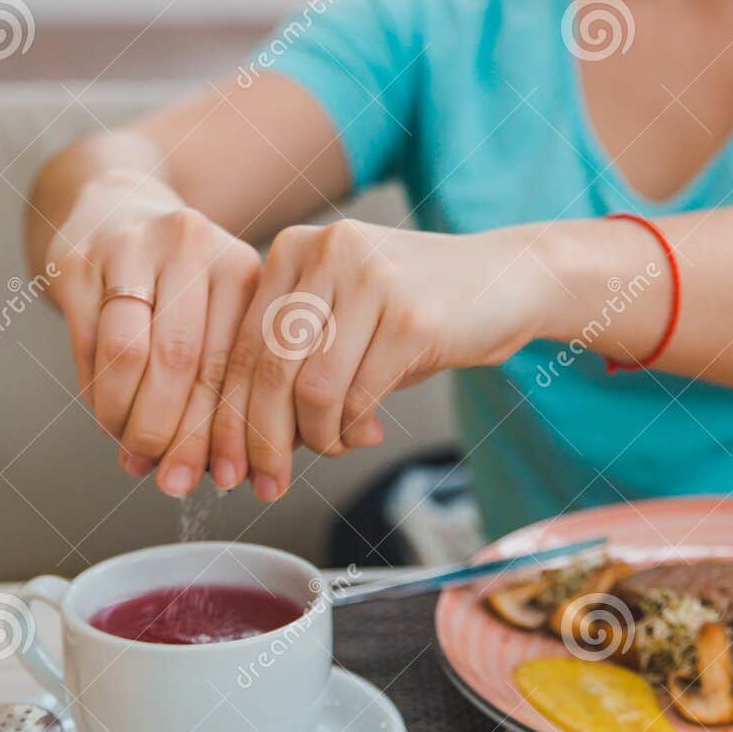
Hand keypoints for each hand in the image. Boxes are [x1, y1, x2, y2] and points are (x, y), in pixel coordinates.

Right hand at [49, 174, 260, 495]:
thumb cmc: (179, 284)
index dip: (236, 430)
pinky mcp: (80, 260)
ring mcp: (132, 248)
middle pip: (183, 361)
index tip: (232, 480)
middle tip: (172, 483)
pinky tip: (110, 422)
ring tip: (136, 455)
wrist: (115, 210)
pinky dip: (100, 396)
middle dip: (178, 435)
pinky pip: (89, 346)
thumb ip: (228, 379)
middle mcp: (192, 247)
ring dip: (131, 419)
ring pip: (131, 355)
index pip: (240, 362)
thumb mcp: (218, 312)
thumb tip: (226, 471)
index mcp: (241, 267)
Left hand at [209, 219, 553, 501]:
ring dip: (317, 438)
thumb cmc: (413, 310)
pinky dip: (354, 430)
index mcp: (294, 247)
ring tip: (335, 445)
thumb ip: (292, 361)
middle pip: (269, 368)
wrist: (507, 280)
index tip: (225, 468)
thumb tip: (243, 443)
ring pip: (311, 388)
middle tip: (266, 485)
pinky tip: (367, 432)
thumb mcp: (342, 318)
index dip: (228, 416)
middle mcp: (327, 252)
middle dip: (262, 440)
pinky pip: (359, 396)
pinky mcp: (412, 317)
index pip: (241, 344)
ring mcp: (371, 281)